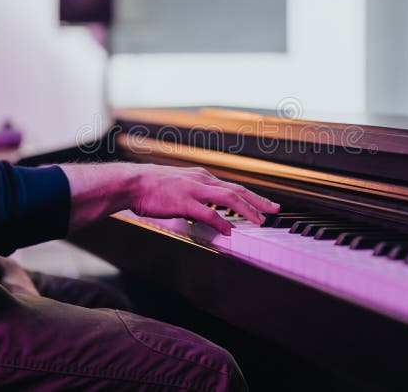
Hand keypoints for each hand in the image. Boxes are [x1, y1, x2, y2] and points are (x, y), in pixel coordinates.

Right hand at [62, 162, 279, 234]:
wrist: (132, 183)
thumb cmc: (152, 187)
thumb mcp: (179, 185)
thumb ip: (195, 195)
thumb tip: (206, 210)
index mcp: (201, 176)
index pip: (232, 187)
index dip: (251, 196)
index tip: (265, 205)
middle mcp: (201, 180)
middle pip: (237, 190)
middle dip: (258, 201)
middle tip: (275, 210)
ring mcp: (194, 190)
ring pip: (228, 198)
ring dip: (246, 210)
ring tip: (259, 221)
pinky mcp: (184, 202)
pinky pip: (208, 213)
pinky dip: (222, 222)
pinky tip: (230, 231)